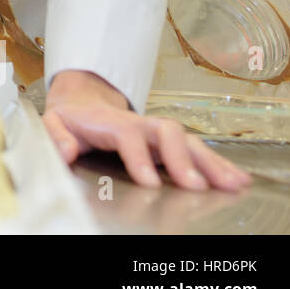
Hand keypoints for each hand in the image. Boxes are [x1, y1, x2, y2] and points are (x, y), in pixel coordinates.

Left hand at [42, 70, 251, 191]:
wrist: (84, 101)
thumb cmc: (71, 118)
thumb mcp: (53, 123)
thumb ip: (55, 136)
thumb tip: (67, 150)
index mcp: (110, 124)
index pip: (128, 137)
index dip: (139, 158)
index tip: (149, 182)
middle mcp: (140, 125)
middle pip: (168, 134)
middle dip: (184, 159)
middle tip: (196, 186)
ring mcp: (157, 133)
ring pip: (188, 142)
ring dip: (211, 162)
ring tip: (233, 184)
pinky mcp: (169, 143)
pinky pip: (196, 151)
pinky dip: (218, 164)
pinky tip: (237, 179)